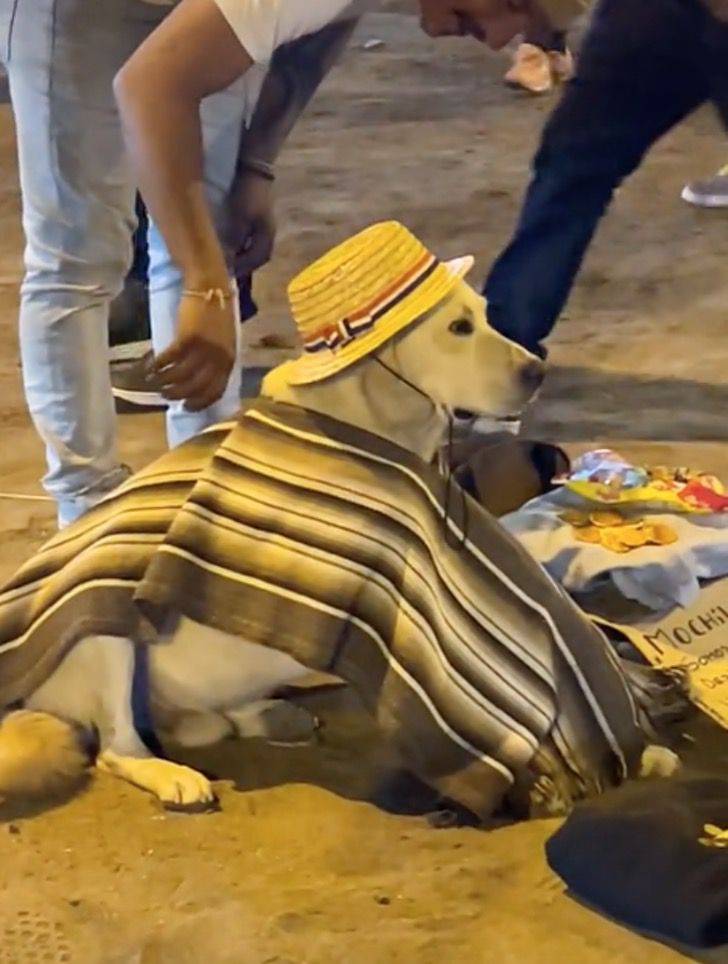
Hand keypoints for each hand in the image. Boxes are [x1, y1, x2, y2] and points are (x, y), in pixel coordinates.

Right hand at [152, 290, 236, 411]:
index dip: (200, 403)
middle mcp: (218, 357)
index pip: (216, 391)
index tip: (186, 407)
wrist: (209, 285)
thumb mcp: (223, 341)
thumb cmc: (215, 313)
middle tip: (165, 396)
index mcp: (230, 360)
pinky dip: (157, 365)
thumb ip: (216, 360)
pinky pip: (169, 359)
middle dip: (179, 395)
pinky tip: (149, 367)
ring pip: (181, 375)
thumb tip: (198, 381)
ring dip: (165, 382)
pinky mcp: (188, 337)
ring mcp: (204, 348)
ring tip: (155, 382)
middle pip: (196, 387)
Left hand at [221, 169, 275, 277]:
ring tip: (224, 261)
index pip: (256, 260)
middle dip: (240, 265)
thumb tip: (227, 261)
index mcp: (266, 237)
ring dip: (239, 257)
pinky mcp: (254, 221)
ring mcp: (262, 228)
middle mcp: (267, 235)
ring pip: (251, 250)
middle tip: (224, 270)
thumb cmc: (248, 194)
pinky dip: (238, 247)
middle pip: (255, 258)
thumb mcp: (240, 218)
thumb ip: (234, 240)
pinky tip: (228, 246)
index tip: (226, 274)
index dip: (241, 269)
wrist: (253, 169)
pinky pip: (247, 240)